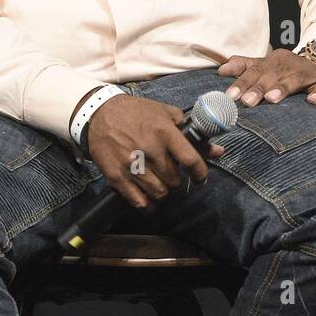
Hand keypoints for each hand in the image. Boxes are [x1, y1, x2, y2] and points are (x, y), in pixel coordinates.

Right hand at [86, 95, 223, 209]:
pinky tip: (149, 200)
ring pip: (159, 193)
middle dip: (177, 180)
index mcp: (165, 132)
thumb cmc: (136, 112)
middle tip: (173, 174)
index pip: (190, 160)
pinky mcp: (116, 176)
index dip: (200, 173)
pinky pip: (138, 200)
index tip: (200, 178)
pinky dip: (147, 204)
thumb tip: (217, 151)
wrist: (99, 113)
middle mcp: (150, 150)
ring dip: (163, 191)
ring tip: (161, 183)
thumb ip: (191, 132)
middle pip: (175, 180)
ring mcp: (132, 165)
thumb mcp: (166, 113)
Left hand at [218, 48, 315, 106]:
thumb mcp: (267, 67)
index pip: (255, 70)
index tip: (230, 96)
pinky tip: (312, 101)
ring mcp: (310, 73)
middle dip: (259, 88)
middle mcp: (291, 64)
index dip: (242, 82)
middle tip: (247, 102)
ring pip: (295, 80)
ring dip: (283, 89)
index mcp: (274, 60)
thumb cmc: (290, 72)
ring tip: (272, 99)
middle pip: (273, 75)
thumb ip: (244, 67)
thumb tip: (221, 70)